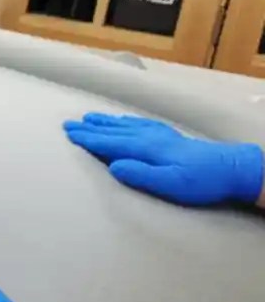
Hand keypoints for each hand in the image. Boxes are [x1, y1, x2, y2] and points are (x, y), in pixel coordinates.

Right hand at [63, 113, 264, 205]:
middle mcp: (151, 138)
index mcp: (147, 149)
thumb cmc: (201, 181)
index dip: (89, 139)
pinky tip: (123, 120)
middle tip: (69, 124)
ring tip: (89, 118)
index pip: (111, 143)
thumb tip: (113, 166)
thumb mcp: (170, 184)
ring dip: (106, 122)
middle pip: (115, 130)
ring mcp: (161, 135)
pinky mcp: (169, 137)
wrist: (232, 169)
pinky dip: (125, 120)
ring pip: (126, 124)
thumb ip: (140, 175)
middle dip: (91, 128)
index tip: (70, 134)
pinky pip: (139, 124)